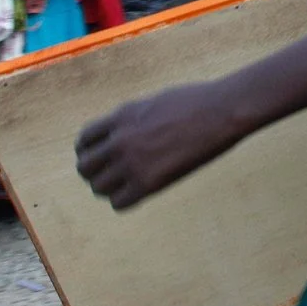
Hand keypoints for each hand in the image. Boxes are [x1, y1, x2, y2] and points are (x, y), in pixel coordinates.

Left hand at [75, 79, 250, 209]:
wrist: (221, 112)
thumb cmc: (197, 102)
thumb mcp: (155, 102)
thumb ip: (134, 119)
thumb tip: (126, 132)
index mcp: (121, 116)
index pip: (84, 139)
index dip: (90, 149)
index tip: (102, 155)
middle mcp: (120, 139)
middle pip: (85, 167)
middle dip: (95, 171)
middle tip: (111, 173)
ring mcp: (133, 162)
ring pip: (99, 187)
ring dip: (108, 188)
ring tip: (125, 184)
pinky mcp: (149, 182)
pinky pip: (118, 203)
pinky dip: (124, 200)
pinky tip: (138, 192)